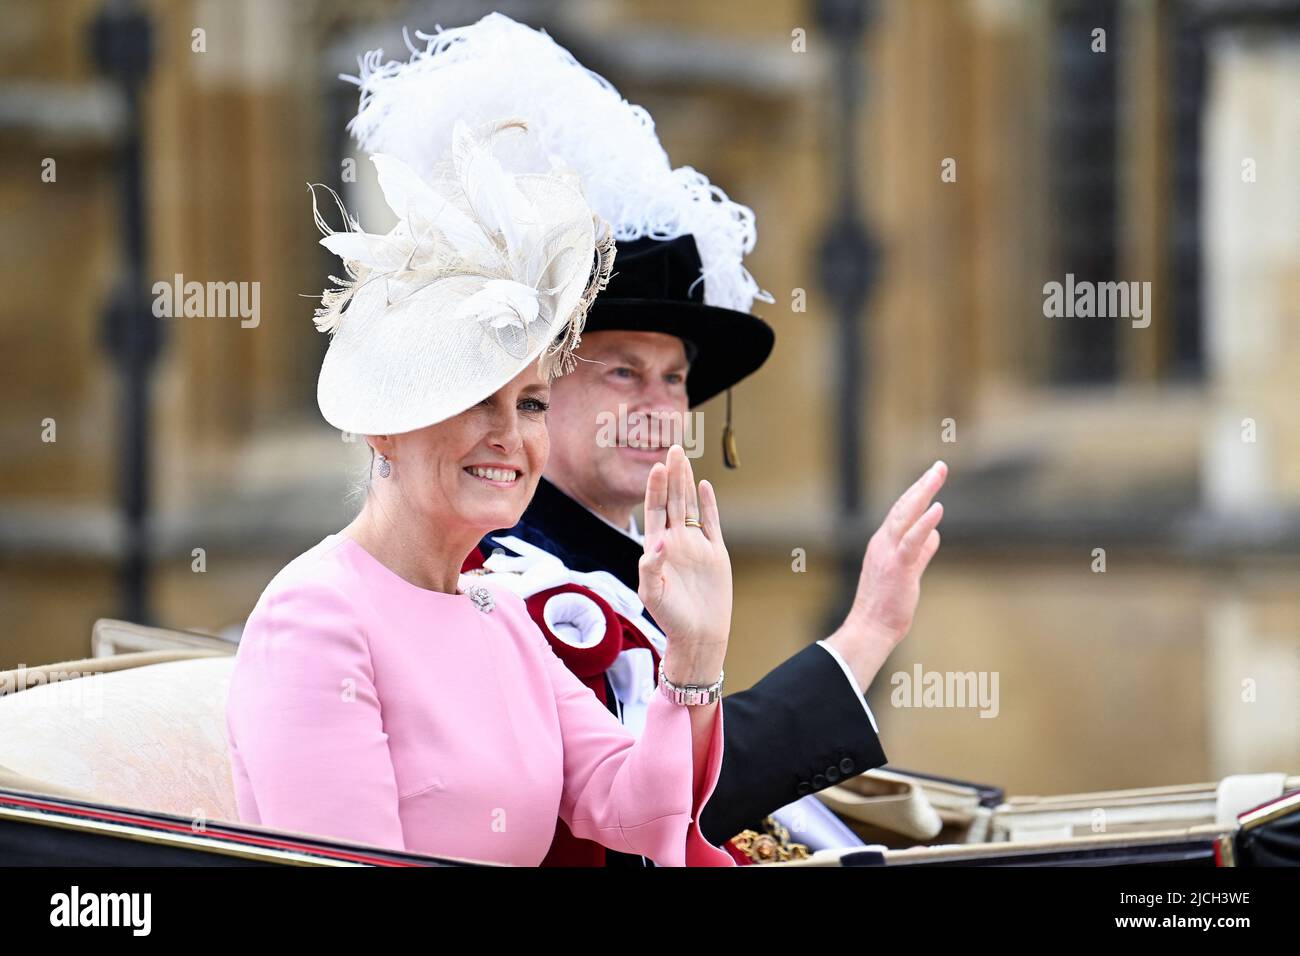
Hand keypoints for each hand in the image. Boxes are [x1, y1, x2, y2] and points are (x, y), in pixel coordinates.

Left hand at [638, 445, 730, 685]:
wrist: (699, 635)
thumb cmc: (671, 618)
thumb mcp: (653, 593)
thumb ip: (651, 567)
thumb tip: (658, 542)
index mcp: (657, 548)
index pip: (654, 510)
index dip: (654, 489)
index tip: (656, 467)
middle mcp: (676, 541)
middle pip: (673, 501)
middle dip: (672, 475)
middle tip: (673, 448)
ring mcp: (696, 545)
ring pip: (691, 506)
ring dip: (687, 483)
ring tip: (684, 458)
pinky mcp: (715, 553)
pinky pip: (711, 523)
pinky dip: (708, 504)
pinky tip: (704, 486)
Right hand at [826, 461, 946, 683]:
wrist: (870, 629)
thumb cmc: (887, 606)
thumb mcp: (907, 574)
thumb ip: (921, 553)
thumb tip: (935, 535)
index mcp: (883, 544)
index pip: (902, 512)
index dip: (918, 493)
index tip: (932, 477)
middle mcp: (882, 543)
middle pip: (903, 506)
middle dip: (922, 484)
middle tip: (940, 466)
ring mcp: (888, 553)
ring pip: (905, 515)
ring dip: (923, 493)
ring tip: (938, 474)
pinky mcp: (898, 567)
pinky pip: (912, 541)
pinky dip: (924, 523)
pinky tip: (937, 508)